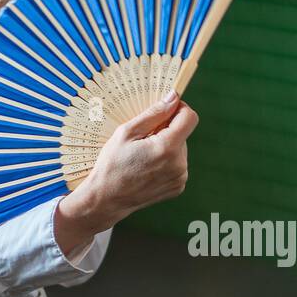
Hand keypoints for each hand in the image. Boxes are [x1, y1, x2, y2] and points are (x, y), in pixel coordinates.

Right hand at [54, 92, 198, 253]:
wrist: (106, 199)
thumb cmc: (112, 164)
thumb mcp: (127, 132)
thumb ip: (154, 113)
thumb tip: (173, 97)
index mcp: (167, 148)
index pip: (189, 117)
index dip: (179, 109)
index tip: (165, 110)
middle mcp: (179, 164)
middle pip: (183, 133)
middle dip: (167, 130)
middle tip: (143, 139)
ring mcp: (180, 178)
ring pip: (180, 149)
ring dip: (166, 146)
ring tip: (143, 156)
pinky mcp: (178, 187)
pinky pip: (178, 164)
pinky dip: (166, 161)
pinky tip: (147, 167)